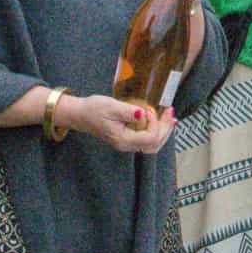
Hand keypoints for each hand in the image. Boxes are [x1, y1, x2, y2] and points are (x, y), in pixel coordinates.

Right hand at [63, 94, 177, 152]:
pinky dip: (157, 131)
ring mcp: (127, 144)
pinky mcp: (128, 139)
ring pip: (152, 145)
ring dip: (164, 131)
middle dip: (165, 129)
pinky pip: (147, 140)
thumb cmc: (93, 109)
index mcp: (123, 139)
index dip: (156, 124)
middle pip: (154, 145)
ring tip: (171, 118)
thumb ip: (128, 112)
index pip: (149, 138)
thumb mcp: (111, 106)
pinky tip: (161, 122)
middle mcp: (126, 146)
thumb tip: (143, 114)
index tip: (150, 109)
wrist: (80, 114)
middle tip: (171, 112)